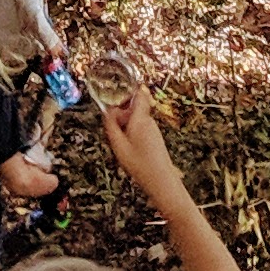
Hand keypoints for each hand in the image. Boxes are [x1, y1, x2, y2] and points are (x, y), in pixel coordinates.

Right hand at [94, 67, 179, 202]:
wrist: (162, 182)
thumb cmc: (140, 165)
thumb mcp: (118, 145)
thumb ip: (111, 125)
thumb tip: (107, 111)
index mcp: (140, 118)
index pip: (139, 93)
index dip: (129, 88)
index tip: (117, 90)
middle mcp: (148, 120)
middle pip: (133, 107)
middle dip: (121, 114)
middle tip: (114, 130)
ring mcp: (153, 129)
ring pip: (136, 119)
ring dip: (126, 126)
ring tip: (122, 144)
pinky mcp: (155, 138)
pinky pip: (140, 129)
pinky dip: (132, 134)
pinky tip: (130, 150)